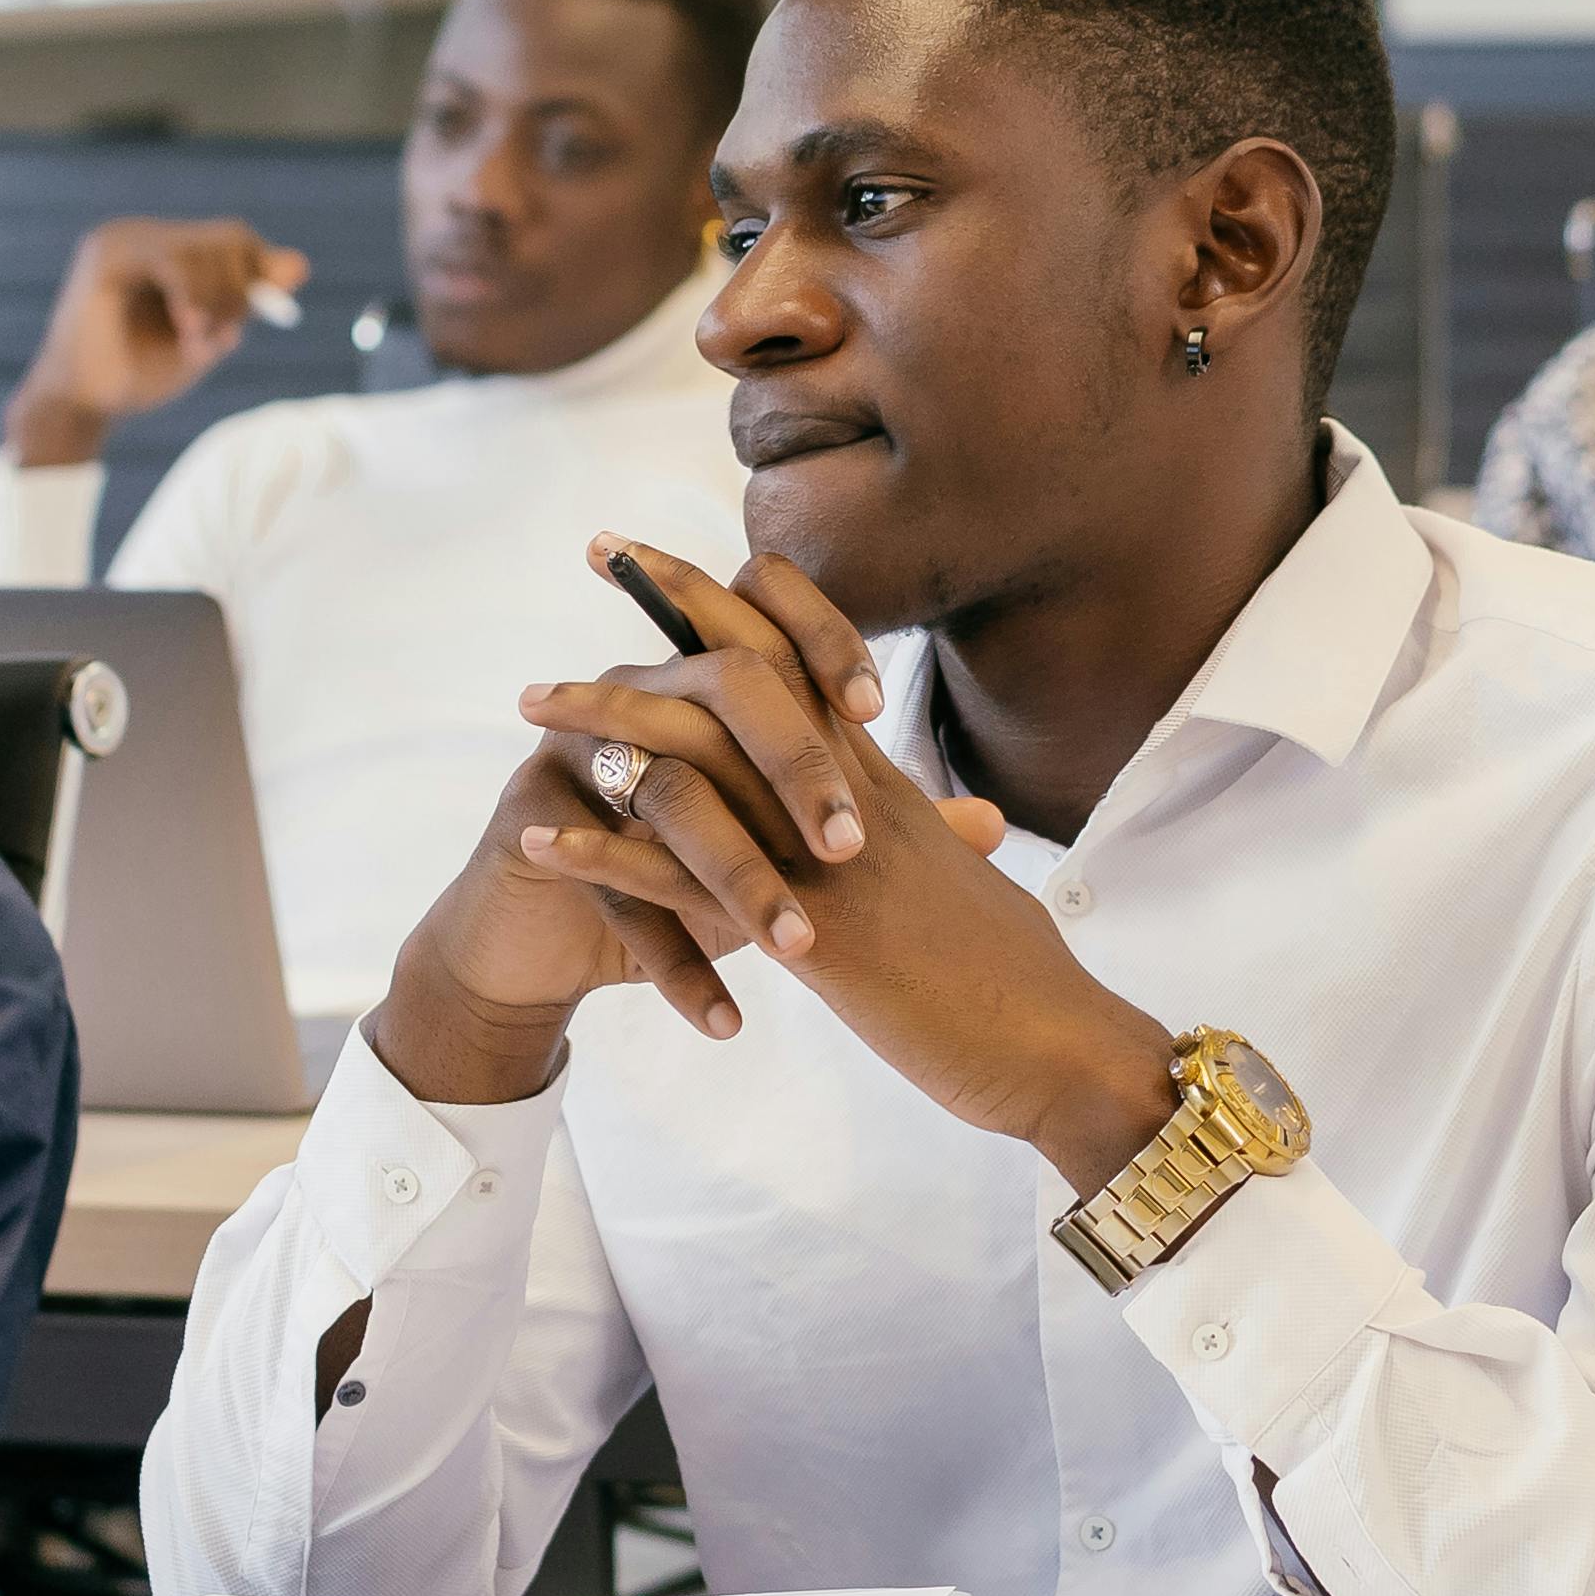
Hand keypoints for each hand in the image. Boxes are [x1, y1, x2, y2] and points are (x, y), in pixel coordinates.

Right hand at [2, 219, 306, 466]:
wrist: (81, 404)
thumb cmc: (137, 374)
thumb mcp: (206, 337)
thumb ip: (244, 302)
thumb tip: (299, 265)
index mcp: (166, 250)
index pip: (233, 239)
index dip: (259, 269)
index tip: (267, 308)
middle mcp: (145, 235)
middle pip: (228, 237)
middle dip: (241, 290)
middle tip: (222, 334)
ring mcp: (125, 239)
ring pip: (205, 249)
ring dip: (218, 302)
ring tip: (196, 341)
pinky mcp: (110, 254)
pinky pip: (175, 260)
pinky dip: (193, 297)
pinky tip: (187, 329)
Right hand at [362, 540, 990, 1105]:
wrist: (544, 943)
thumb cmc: (674, 877)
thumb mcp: (776, 851)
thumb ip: (877, 824)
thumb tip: (992, 821)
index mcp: (704, 680)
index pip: (769, 623)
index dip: (824, 646)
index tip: (874, 709)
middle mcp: (642, 692)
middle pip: (727, 688)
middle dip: (793, 768)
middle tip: (848, 849)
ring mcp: (581, 750)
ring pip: (670, 797)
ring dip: (736, 881)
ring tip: (796, 952)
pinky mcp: (532, 820)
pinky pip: (609, 884)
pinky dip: (670, 960)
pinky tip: (724, 1019)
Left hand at [439, 544, 1170, 1192]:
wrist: (1064, 1050)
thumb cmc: (1024, 985)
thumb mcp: (972, 890)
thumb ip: (947, 845)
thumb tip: (954, 824)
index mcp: (888, 787)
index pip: (812, 658)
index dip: (754, 598)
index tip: (700, 552)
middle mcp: (853, 800)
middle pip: (750, 670)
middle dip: (669, 603)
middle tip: (596, 545)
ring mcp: (826, 860)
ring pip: (701, 758)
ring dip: (608, 722)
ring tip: (530, 702)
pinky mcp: (804, 932)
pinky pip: (680, 879)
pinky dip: (602, 855)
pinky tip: (538, 841)